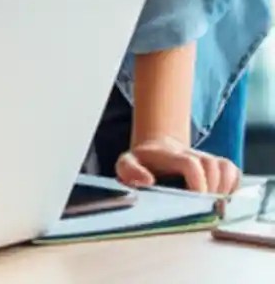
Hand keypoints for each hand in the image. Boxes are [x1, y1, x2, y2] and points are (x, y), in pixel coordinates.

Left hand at [116, 136, 240, 193]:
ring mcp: (205, 158)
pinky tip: (220, 199)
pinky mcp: (215, 165)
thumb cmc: (141, 162)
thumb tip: (146, 181)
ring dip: (223, 187)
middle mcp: (191, 154)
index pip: (190, 163)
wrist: (155, 150)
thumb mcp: (126, 163)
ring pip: (225, 167)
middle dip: (211, 189)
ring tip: (213, 205)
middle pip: (211, 166)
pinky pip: (233, 171)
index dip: (197, 181)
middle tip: (205, 208)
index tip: (195, 199)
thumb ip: (130, 170)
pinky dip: (232, 185)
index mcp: (169, 155)